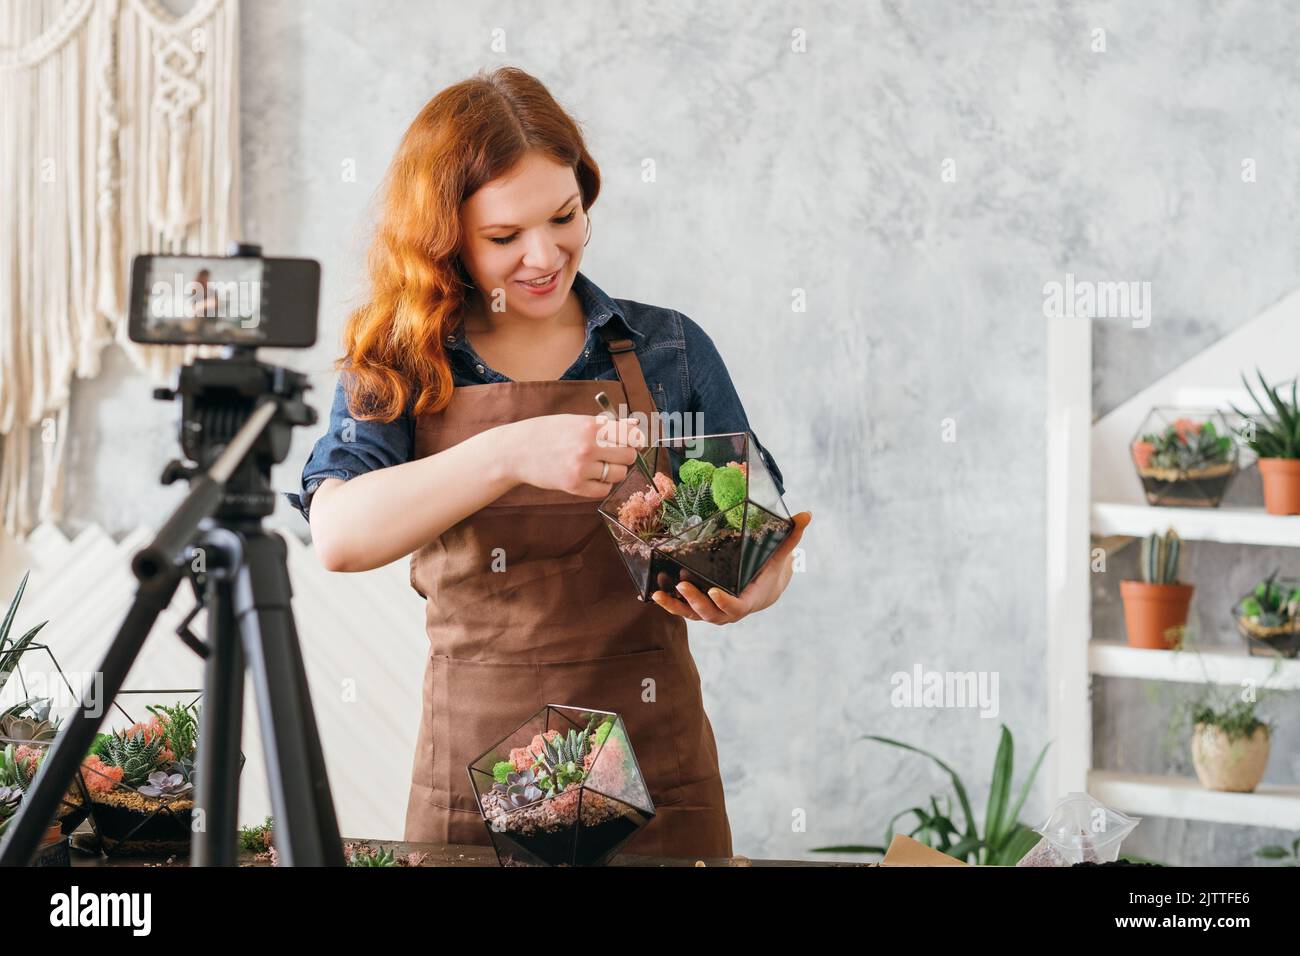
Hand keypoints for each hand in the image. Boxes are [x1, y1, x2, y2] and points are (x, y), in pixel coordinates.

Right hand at [503, 413, 644, 497]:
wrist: (516, 451)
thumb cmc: (546, 432)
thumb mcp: (575, 421)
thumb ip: (605, 424)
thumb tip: (634, 424)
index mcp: (590, 427)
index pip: (631, 435)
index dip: (634, 439)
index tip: (630, 441)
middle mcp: (588, 447)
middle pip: (629, 456)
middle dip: (624, 455)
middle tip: (612, 454)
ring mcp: (581, 469)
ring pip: (618, 474)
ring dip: (613, 471)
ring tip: (599, 465)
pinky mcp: (574, 486)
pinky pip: (603, 490)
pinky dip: (601, 485)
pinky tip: (590, 477)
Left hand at [651, 511, 810, 623]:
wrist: (760, 590)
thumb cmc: (768, 570)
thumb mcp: (779, 554)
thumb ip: (791, 537)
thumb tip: (807, 514)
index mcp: (748, 599)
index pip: (736, 606)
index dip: (725, 602)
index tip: (714, 593)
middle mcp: (728, 610)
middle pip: (711, 613)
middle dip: (696, 601)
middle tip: (682, 583)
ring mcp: (712, 611)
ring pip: (692, 614)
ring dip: (676, 605)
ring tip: (660, 593)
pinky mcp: (699, 607)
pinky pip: (683, 609)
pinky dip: (670, 603)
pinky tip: (655, 592)